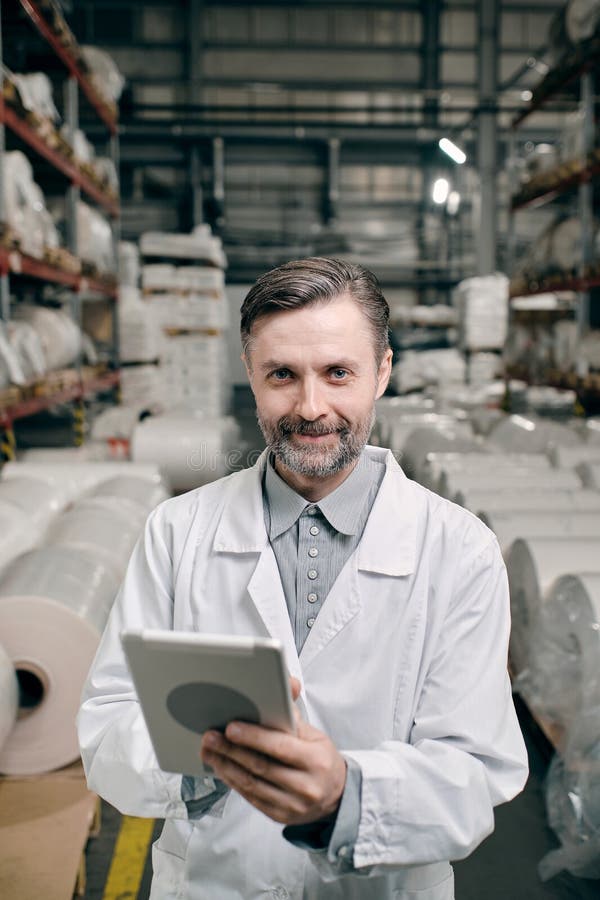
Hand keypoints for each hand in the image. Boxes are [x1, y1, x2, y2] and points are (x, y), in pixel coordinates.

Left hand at [200, 676, 346, 825]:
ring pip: (251, 784)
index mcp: (316, 761)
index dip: (253, 737)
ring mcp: (292, 805)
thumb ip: (293, 716)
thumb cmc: (322, 760)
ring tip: (209, 751)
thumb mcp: (315, 736)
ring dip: (226, 766)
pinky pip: (251, 798)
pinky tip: (222, 768)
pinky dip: (233, 781)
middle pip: (261, 766)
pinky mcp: (279, 816)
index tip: (231, 727)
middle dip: (231, 750)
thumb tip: (282, 687)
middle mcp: (305, 786)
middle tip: (210, 737)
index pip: (280, 747)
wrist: (336, 797)